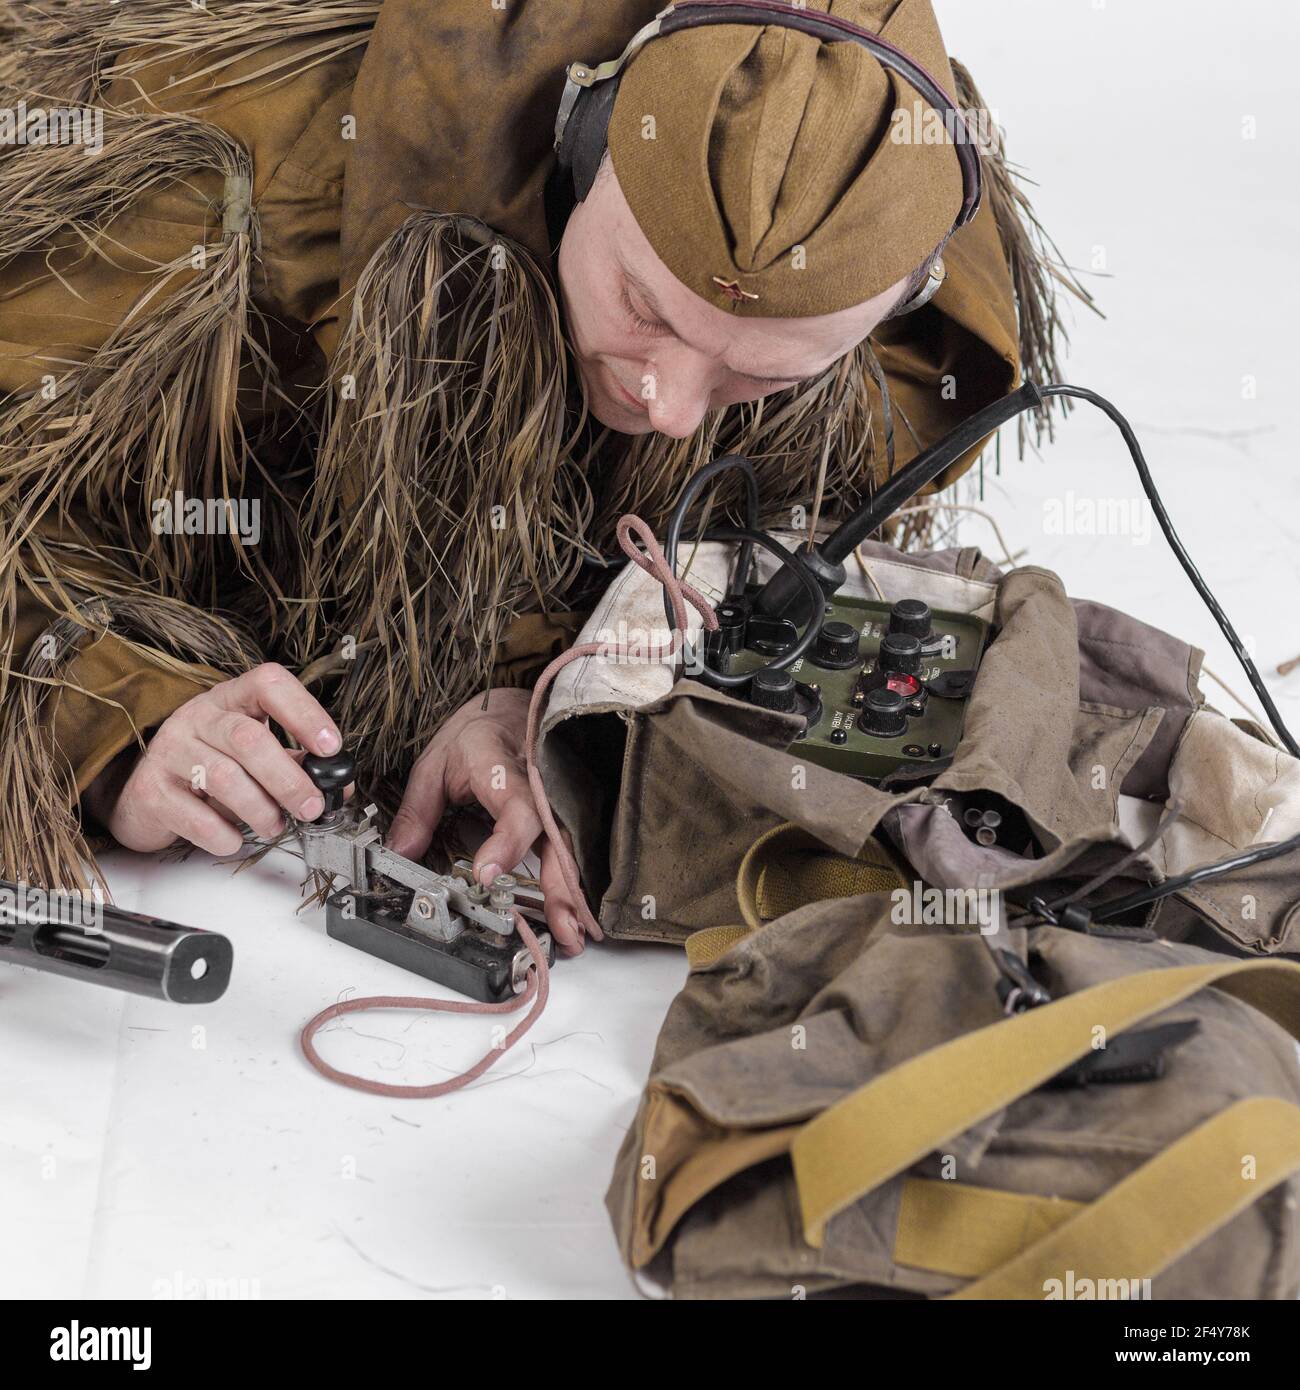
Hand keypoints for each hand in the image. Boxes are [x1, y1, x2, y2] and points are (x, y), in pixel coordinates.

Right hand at [84, 663, 340, 857]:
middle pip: (249, 738)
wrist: (144, 795)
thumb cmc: (209, 768)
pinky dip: (223, 834)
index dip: (304, 713)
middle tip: (310, 807)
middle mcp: (197, 717)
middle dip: (288, 779)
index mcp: (230, 700)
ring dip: (260, 809)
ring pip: (224, 778)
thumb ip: (295, 763)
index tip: (330, 747)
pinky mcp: (151, 790)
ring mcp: (169, 750)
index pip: (268, 684)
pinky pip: (194, 816)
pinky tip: (233, 839)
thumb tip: (339, 783)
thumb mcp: (251, 756)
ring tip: (274, 826)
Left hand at [385, 687, 587, 954]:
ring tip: (572, 935)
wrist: (515, 707)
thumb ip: (418, 809)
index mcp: (500, 762)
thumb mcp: (435, 762)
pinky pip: (574, 845)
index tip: (487, 874)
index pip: (513, 802)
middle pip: (554, 832)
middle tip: (559, 926)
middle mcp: (539, 779)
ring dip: (573, 892)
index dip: (506, 840)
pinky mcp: (568, 808)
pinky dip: (576, 882)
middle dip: (558, 882)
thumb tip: (401, 854)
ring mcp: (560, 793)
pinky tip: (577, 915)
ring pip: (572, 843)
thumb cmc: (476, 735)